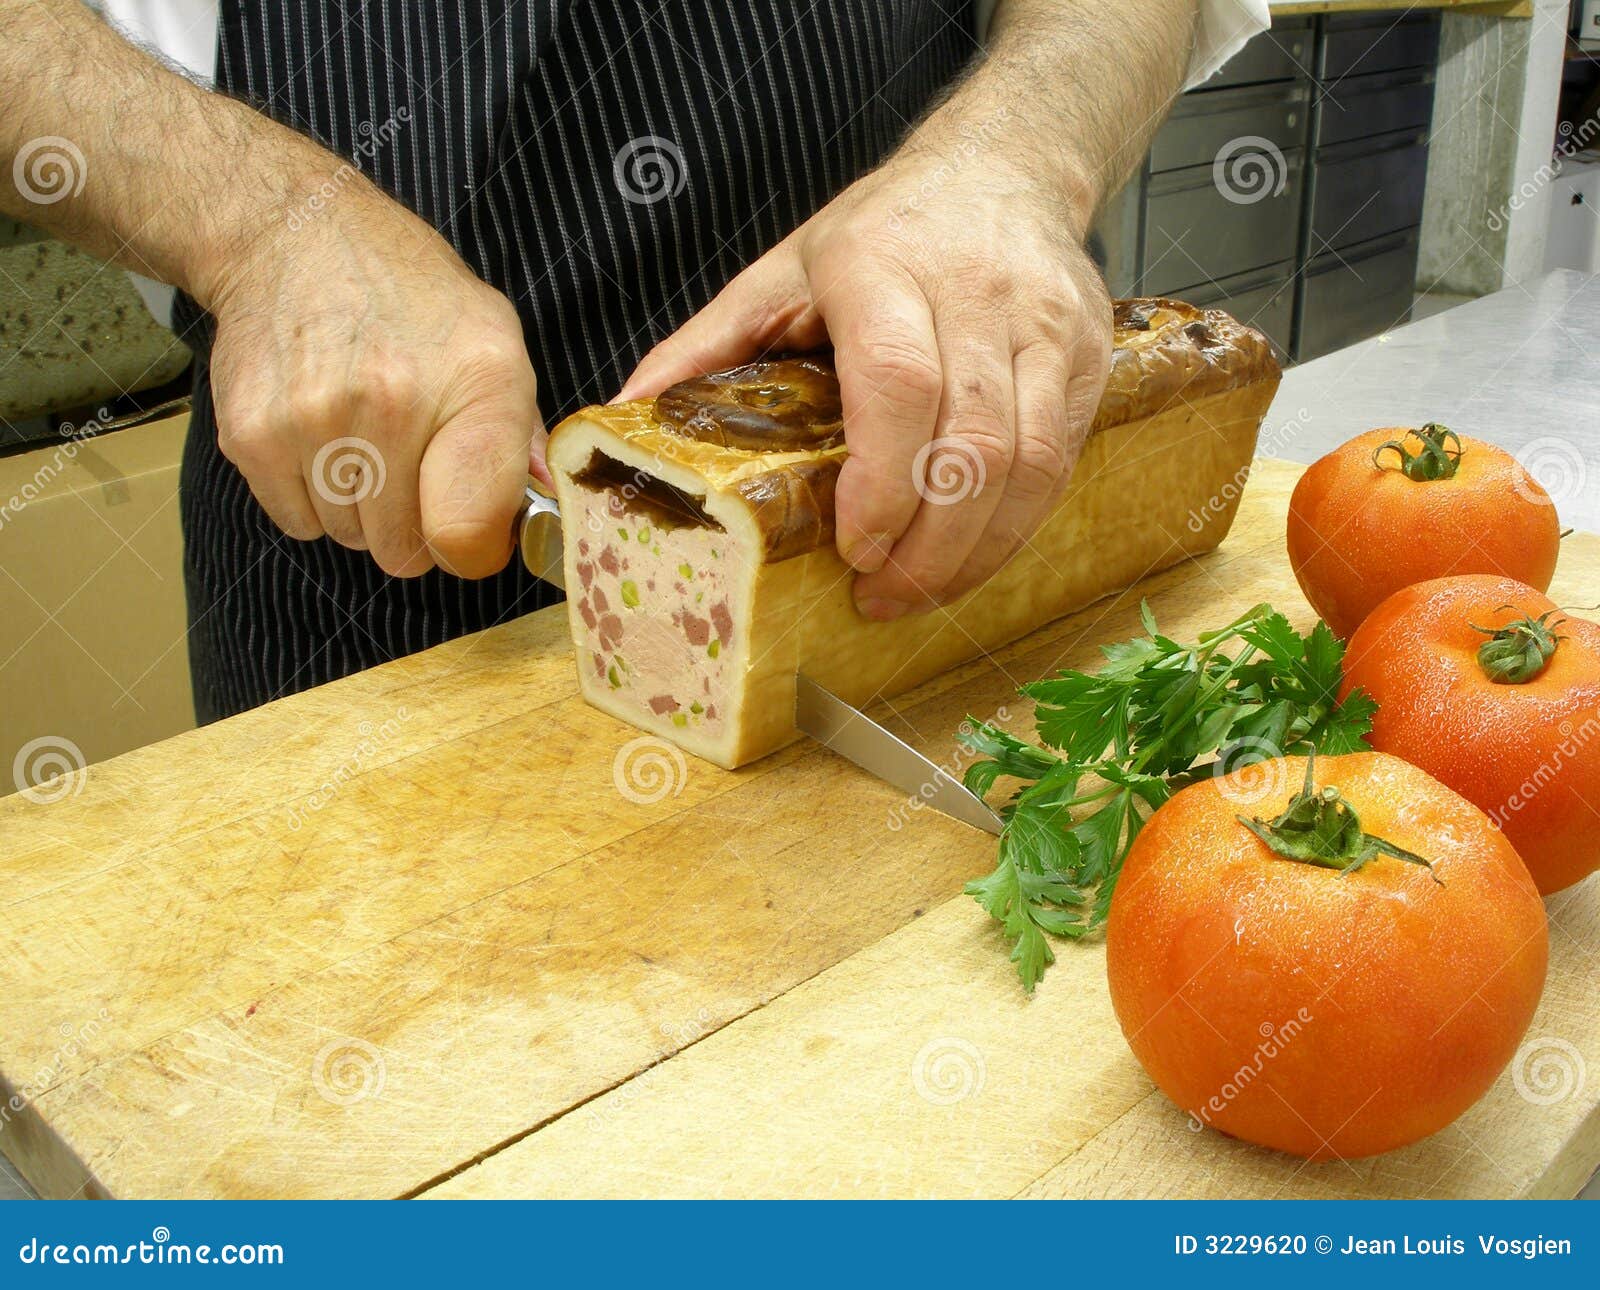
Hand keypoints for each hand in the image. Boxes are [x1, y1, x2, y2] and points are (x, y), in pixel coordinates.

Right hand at [203, 190, 543, 578]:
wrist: (295, 236)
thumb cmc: (409, 297)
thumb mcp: (494, 341)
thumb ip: (521, 436)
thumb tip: (539, 511)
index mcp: (478, 382)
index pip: (469, 532)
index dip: (473, 549)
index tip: (470, 533)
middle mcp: (395, 402)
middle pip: (404, 549)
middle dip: (412, 525)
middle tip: (408, 465)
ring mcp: (316, 420)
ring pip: (348, 539)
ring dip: (359, 510)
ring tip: (361, 439)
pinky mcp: (252, 435)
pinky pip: (297, 522)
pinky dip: (309, 498)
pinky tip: (319, 437)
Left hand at [617, 152, 1111, 619]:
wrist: (1006, 166)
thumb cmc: (885, 229)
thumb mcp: (783, 270)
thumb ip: (707, 343)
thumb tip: (622, 412)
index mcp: (883, 269)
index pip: (899, 385)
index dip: (881, 481)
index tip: (853, 548)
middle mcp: (975, 293)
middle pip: (971, 444)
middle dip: (929, 546)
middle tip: (881, 596)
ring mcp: (1044, 324)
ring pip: (1030, 462)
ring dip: (977, 550)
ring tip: (922, 591)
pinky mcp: (1088, 353)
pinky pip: (1061, 459)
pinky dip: (1018, 524)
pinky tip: (972, 554)